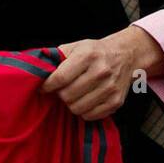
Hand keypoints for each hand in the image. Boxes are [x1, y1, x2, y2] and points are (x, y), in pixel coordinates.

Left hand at [42, 26, 163, 119]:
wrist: (126, 55)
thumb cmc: (95, 52)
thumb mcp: (75, 46)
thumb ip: (56, 57)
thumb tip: (37, 70)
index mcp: (87, 56)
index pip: (60, 78)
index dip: (47, 86)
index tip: (44, 87)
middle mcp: (101, 72)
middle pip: (67, 96)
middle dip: (60, 94)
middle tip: (63, 89)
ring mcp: (110, 88)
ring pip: (77, 108)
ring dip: (71, 103)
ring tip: (75, 94)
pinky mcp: (116, 102)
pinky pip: (90, 116)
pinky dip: (84, 111)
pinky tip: (86, 100)